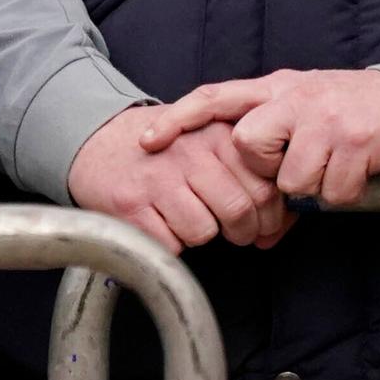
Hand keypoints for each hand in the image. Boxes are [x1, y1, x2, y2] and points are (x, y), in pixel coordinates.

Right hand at [67, 105, 286, 252]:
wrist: (97, 141)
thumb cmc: (164, 149)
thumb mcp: (207, 138)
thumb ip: (246, 169)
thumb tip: (282, 222)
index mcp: (214, 135)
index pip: (264, 186)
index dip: (270, 215)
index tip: (262, 222)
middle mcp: (187, 153)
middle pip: (238, 211)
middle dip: (242, 233)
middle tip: (235, 232)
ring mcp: (157, 179)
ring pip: (204, 231)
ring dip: (201, 235)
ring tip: (190, 219)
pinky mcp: (130, 205)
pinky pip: (170, 244)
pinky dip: (170, 243)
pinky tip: (163, 223)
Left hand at [145, 67, 379, 206]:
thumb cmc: (348, 111)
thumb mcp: (301, 107)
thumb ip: (271, 139)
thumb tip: (249, 211)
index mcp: (276, 87)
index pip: (214, 98)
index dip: (177, 119)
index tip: (145, 141)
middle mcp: (295, 98)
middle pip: (247, 145)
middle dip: (265, 170)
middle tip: (293, 167)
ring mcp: (325, 120)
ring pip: (292, 179)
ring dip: (312, 188)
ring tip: (331, 169)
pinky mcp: (356, 142)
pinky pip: (331, 193)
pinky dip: (343, 194)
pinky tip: (354, 174)